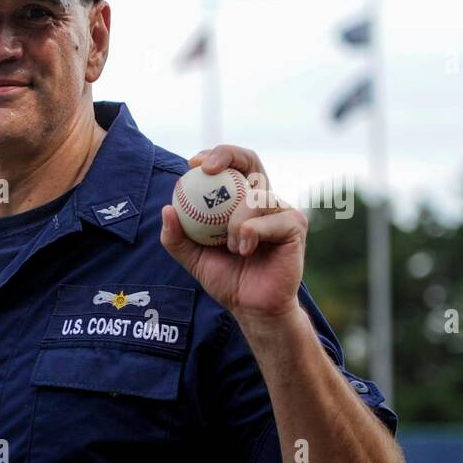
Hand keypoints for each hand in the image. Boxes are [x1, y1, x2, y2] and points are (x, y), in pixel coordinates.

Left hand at [160, 145, 307, 329]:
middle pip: (251, 160)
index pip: (230, 167)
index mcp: (241, 201)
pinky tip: (245, 251)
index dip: (214, 156)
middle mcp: (264, 199)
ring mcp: (282, 210)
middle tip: (206, 169)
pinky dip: (251, 233)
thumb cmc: (226, 279)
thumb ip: (177, 237)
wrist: (251, 307)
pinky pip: (271, 219)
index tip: (192, 165)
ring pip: (256, 196)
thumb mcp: (193, 258)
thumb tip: (166, 209)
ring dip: (236, 221)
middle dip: (228, 155)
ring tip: (231, 247)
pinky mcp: (296, 225)